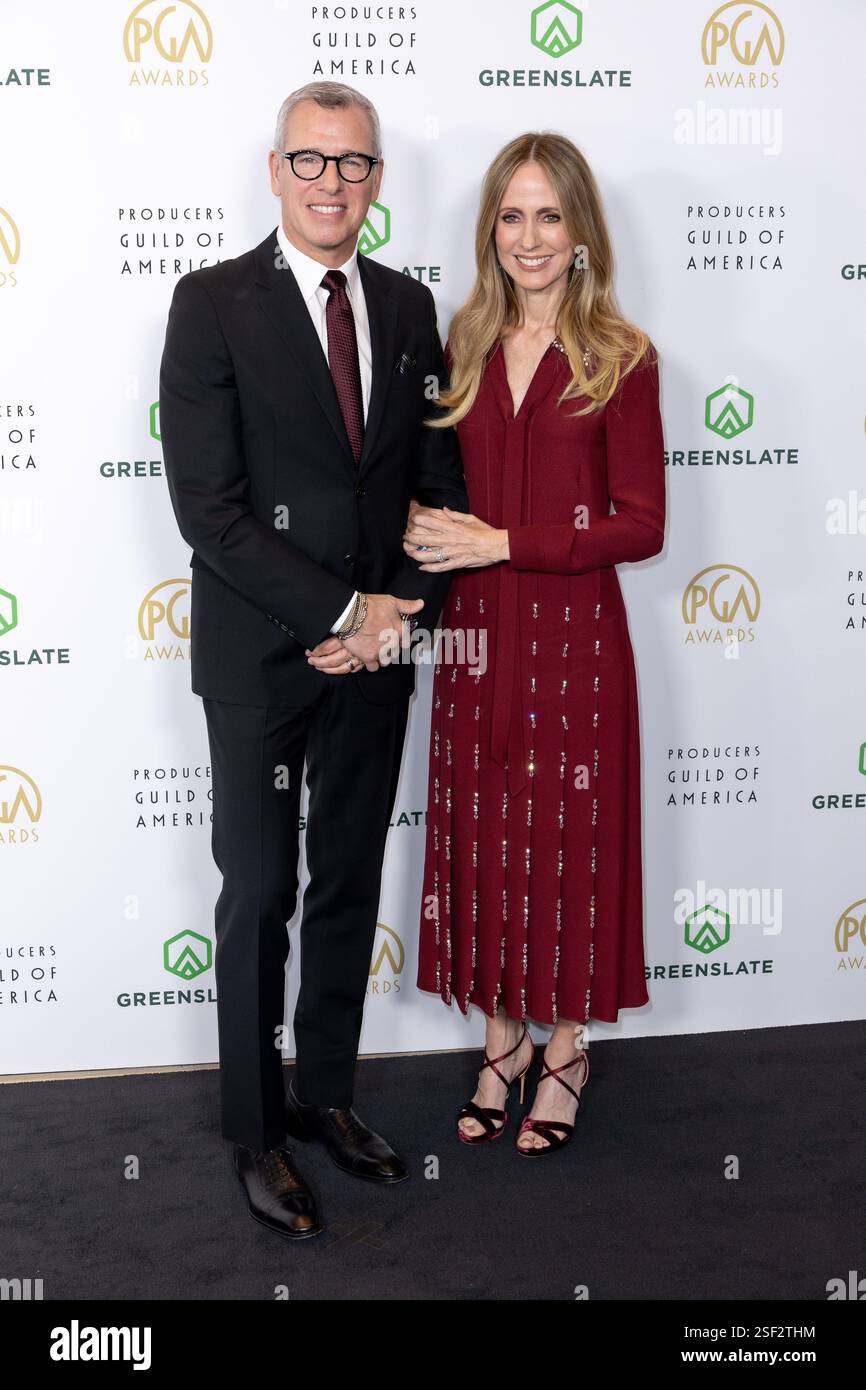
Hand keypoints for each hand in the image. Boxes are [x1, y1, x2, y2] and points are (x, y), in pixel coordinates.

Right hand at [307, 594, 424, 672]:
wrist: (351, 613)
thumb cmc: (369, 606)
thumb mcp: (391, 602)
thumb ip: (407, 606)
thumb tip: (420, 604)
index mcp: (400, 630)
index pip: (406, 642)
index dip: (400, 641)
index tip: (394, 639)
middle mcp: (392, 642)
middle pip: (395, 653)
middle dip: (389, 649)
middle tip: (380, 643)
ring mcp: (381, 651)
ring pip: (385, 661)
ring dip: (381, 658)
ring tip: (374, 650)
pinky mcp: (368, 657)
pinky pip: (373, 667)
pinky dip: (370, 664)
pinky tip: (367, 657)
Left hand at [403, 505, 508, 570]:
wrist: (497, 546)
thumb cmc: (484, 531)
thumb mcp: (471, 518)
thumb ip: (455, 515)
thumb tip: (444, 510)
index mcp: (454, 528)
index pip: (432, 523)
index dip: (419, 521)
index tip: (412, 520)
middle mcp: (451, 540)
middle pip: (426, 539)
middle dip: (412, 538)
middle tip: (405, 537)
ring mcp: (453, 553)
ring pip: (430, 555)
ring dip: (416, 554)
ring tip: (409, 552)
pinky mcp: (457, 563)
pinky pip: (441, 567)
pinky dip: (430, 568)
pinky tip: (422, 567)